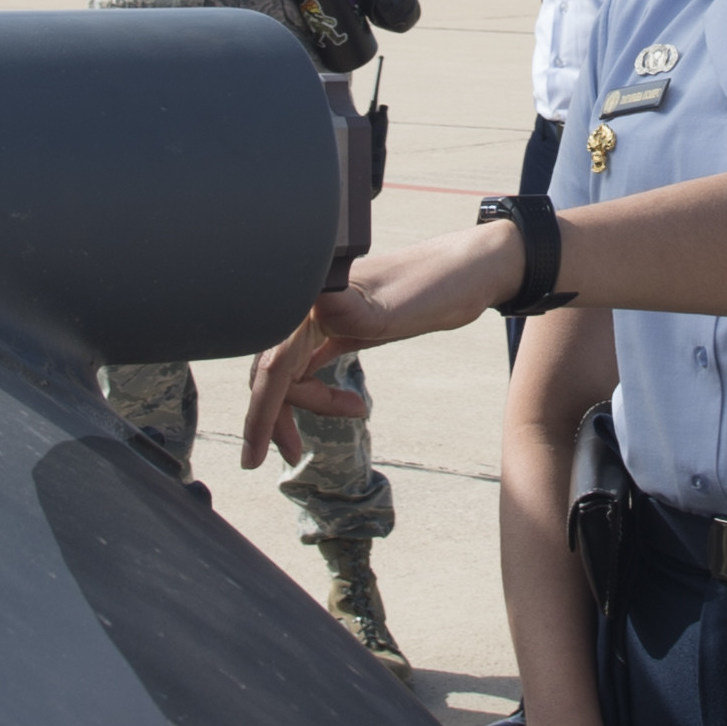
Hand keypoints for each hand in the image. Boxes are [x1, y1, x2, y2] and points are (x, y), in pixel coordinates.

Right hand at [239, 220, 523, 462]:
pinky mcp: (343, 323)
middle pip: (274, 371)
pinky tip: (346, 406)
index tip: (252, 455)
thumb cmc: (441, 284)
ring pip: (292, 368)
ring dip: (307, 402)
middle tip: (296, 454)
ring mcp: (326, 314)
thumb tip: (313, 301)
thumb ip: (352, 311)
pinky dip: (320, 389)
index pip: (272, 365)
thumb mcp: (397, 308)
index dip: (259, 413)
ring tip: (352, 416)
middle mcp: (310, 304)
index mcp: (312, 298)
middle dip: (278, 416)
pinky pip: (312, 361)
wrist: (474, 270)